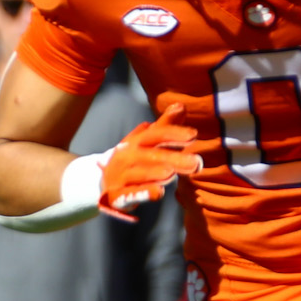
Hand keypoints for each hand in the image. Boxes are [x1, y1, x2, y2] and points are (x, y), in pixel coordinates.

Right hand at [100, 101, 203, 219]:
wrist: (103, 182)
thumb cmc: (132, 160)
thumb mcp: (145, 142)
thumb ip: (164, 126)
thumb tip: (181, 105)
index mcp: (136, 142)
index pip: (155, 134)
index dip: (173, 133)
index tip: (193, 135)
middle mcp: (127, 156)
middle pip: (151, 155)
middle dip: (173, 158)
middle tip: (196, 162)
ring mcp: (120, 176)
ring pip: (139, 174)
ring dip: (155, 173)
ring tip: (172, 173)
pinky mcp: (118, 195)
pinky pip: (131, 194)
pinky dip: (144, 193)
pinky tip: (159, 193)